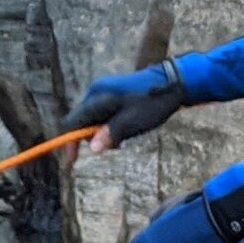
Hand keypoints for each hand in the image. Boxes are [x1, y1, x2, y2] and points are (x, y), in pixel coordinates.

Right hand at [64, 62, 186, 150]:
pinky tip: (126, 128)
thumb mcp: (132, 122)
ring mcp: (104, 91)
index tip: (72, 160)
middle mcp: (96, 92)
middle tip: (116, 146)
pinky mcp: (113, 93)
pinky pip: (103, 113)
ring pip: (93, 118)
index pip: (73, 122)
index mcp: (97, 97)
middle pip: (81, 121)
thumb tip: (91, 149)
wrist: (173, 82)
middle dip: (92, 138)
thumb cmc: (152, 102)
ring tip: (126, 136)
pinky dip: (109, 124)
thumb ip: (110, 134)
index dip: (69, 142)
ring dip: (103, 132)